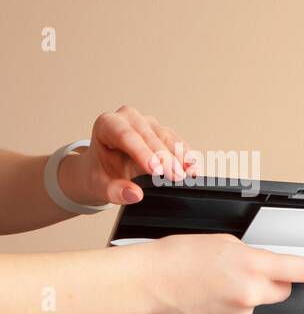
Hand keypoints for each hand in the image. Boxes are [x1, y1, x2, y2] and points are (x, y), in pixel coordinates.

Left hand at [59, 105, 196, 206]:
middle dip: (165, 158)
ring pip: (167, 137)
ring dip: (180, 157)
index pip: (126, 136)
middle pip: (150, 136)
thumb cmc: (100, 172)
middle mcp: (129, 119)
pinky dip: (186, 156)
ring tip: (189, 174)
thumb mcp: (99, 185)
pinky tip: (193, 168)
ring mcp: (148, 124)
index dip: (143, 153)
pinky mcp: (164, 132)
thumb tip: (134, 194)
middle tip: (177, 177)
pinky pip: (178, 142)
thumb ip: (114, 191)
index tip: (157, 171)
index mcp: (107, 124)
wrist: (104, 169)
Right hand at [130, 234, 303, 313]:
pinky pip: (244, 308)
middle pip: (283, 289)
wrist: (149, 280)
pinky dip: (235, 299)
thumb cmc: (176, 257)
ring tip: (220, 278)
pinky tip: (214, 290)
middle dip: (274, 278)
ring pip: (262, 299)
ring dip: (251, 289)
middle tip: (248, 268)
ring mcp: (241, 310)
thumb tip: (263, 262)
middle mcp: (250, 291)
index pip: (299, 270)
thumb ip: (251, 253)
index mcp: (252, 265)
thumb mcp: (223, 242)